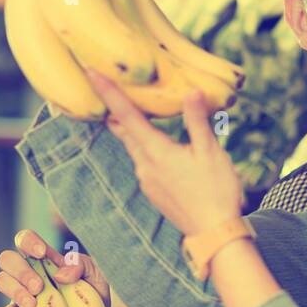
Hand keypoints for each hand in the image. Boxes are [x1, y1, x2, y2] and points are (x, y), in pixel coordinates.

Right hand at [0, 229, 110, 306]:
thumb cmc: (92, 293)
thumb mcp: (95, 274)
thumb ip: (82, 265)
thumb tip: (60, 274)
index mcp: (45, 258)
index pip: (25, 240)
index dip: (27, 241)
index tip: (41, 253)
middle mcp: (29, 273)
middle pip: (7, 259)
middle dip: (21, 271)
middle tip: (39, 286)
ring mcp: (22, 294)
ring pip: (2, 281)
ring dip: (16, 291)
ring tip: (33, 305)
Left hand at [88, 70, 246, 236]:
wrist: (214, 234)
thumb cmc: (216, 192)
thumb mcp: (211, 152)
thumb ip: (197, 120)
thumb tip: (191, 91)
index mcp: (156, 151)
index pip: (125, 115)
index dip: (108, 92)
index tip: (90, 72)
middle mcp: (145, 165)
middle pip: (124, 130)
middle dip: (115, 110)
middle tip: (108, 88)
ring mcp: (147, 181)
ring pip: (135, 148)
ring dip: (133, 131)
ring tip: (139, 116)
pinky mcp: (154, 193)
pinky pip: (145, 163)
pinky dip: (147, 149)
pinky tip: (161, 149)